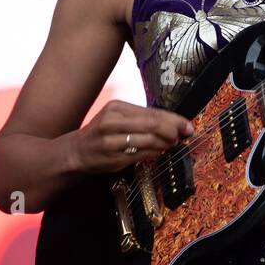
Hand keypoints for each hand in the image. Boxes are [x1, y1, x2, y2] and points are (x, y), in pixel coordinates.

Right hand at [69, 100, 194, 174]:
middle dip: (172, 131)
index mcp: (117, 107)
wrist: (76, 151)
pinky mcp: (112, 157)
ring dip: (164, 144)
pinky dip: (153, 153)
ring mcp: (111, 140)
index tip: (188, 126)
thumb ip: (142, 119)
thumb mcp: (118, 118)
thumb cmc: (102, 133)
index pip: (152, 112)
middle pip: (152, 124)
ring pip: (148, 140)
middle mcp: (112, 121)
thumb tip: (173, 123)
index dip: (174, 120)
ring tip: (170, 144)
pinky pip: (140, 154)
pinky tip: (158, 151)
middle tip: (182, 136)